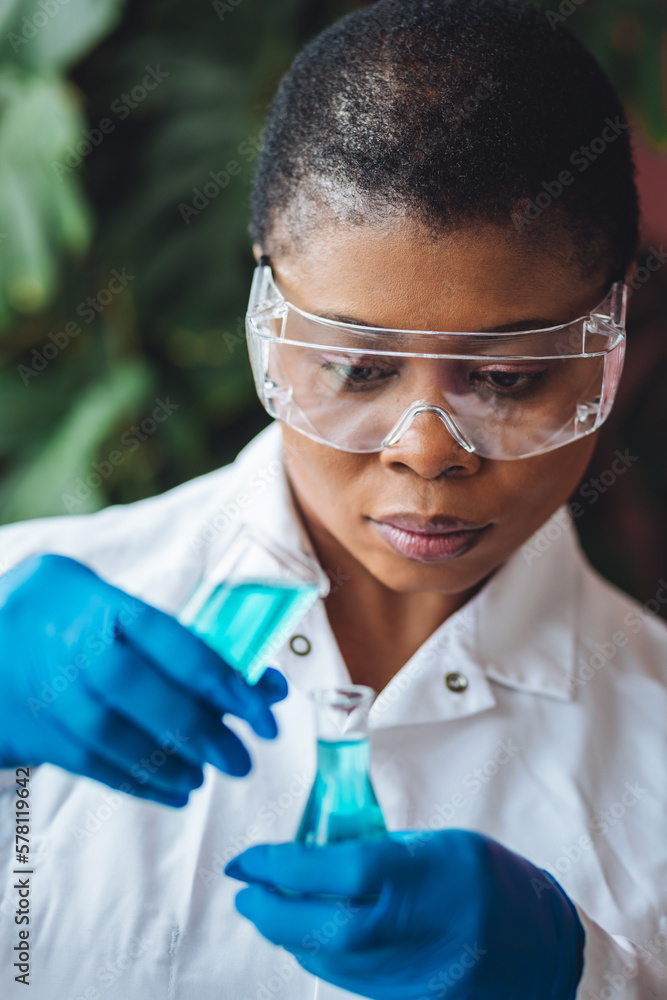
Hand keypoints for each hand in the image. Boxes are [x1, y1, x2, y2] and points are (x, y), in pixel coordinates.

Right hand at [0, 554, 287, 805]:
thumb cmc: (68, 615)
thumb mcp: (108, 601)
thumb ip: (181, 641)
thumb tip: (260, 684)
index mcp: (102, 604)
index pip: (170, 640)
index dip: (221, 677)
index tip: (265, 709)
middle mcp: (72, 646)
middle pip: (136, 691)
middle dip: (197, 729)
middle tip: (243, 759)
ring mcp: (49, 691)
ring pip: (109, 734)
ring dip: (166, 764)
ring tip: (205, 778)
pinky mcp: (34, 729)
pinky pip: (86, 762)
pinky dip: (134, 782)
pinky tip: (173, 792)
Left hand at [225, 829, 584, 999]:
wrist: (541, 949)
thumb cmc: (489, 881)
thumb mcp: (435, 846)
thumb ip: (377, 853)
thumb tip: (318, 857)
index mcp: (415, 878)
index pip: (329, 872)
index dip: (277, 865)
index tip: (247, 859)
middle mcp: (405, 930)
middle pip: (314, 928)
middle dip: (267, 909)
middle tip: (244, 888)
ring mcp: (404, 974)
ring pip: (322, 959)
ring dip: (284, 934)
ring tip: (265, 907)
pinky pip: (343, 978)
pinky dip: (315, 955)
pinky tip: (306, 935)